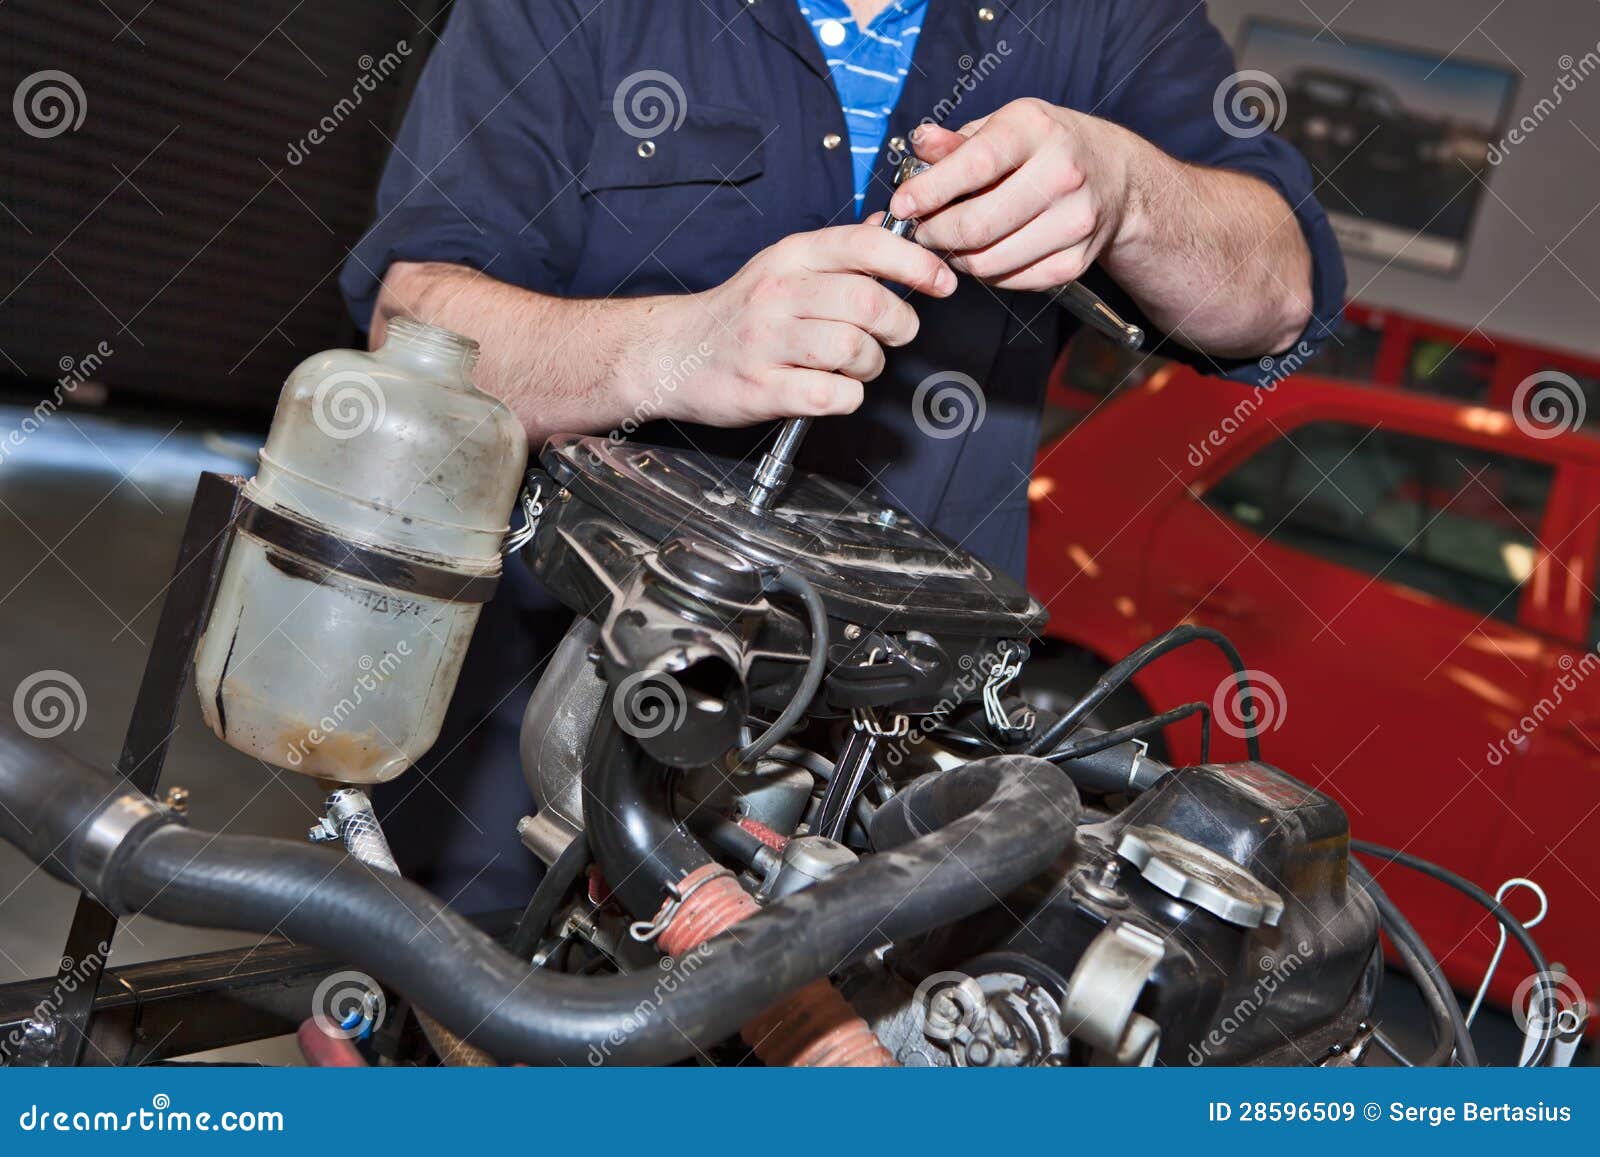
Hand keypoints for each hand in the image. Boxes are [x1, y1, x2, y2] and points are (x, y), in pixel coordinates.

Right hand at [641, 224, 954, 426]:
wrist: (673, 353)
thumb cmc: (740, 314)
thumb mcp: (785, 266)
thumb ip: (841, 251)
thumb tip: (891, 226)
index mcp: (792, 256)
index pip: (867, 245)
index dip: (916, 263)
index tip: (942, 282)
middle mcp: (779, 293)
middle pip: (869, 303)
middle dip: (900, 326)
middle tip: (894, 336)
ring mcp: (767, 342)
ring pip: (854, 349)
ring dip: (871, 365)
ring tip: (856, 366)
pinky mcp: (761, 388)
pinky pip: (832, 396)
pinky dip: (847, 398)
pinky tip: (833, 391)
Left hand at [889, 99, 1146, 291]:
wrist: (1113, 175)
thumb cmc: (1046, 147)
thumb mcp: (1003, 126)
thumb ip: (957, 142)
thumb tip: (920, 143)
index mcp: (1036, 130)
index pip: (975, 165)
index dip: (929, 191)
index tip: (901, 205)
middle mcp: (1062, 174)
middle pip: (977, 226)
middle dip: (935, 234)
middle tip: (922, 230)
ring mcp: (1073, 222)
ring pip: (987, 262)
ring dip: (956, 257)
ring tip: (952, 240)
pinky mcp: (1074, 262)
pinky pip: (1009, 281)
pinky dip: (986, 272)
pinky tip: (986, 250)